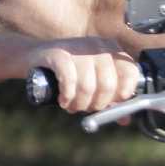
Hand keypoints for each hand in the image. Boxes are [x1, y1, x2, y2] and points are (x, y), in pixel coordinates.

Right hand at [25, 38, 140, 114]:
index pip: (130, 72)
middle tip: (86, 109)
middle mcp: (97, 46)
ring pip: (87, 86)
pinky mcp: (58, 54)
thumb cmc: (69, 72)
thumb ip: (110, 99)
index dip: (123, 93)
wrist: (34, 57)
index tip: (112, 103)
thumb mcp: (93, 82)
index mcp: (112, 49)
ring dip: (79, 104)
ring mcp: (77, 48)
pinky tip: (63, 100)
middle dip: (97, 104)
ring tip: (72, 107)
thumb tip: (125, 119)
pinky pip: (69, 80)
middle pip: (108, 84)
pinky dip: (68, 96)